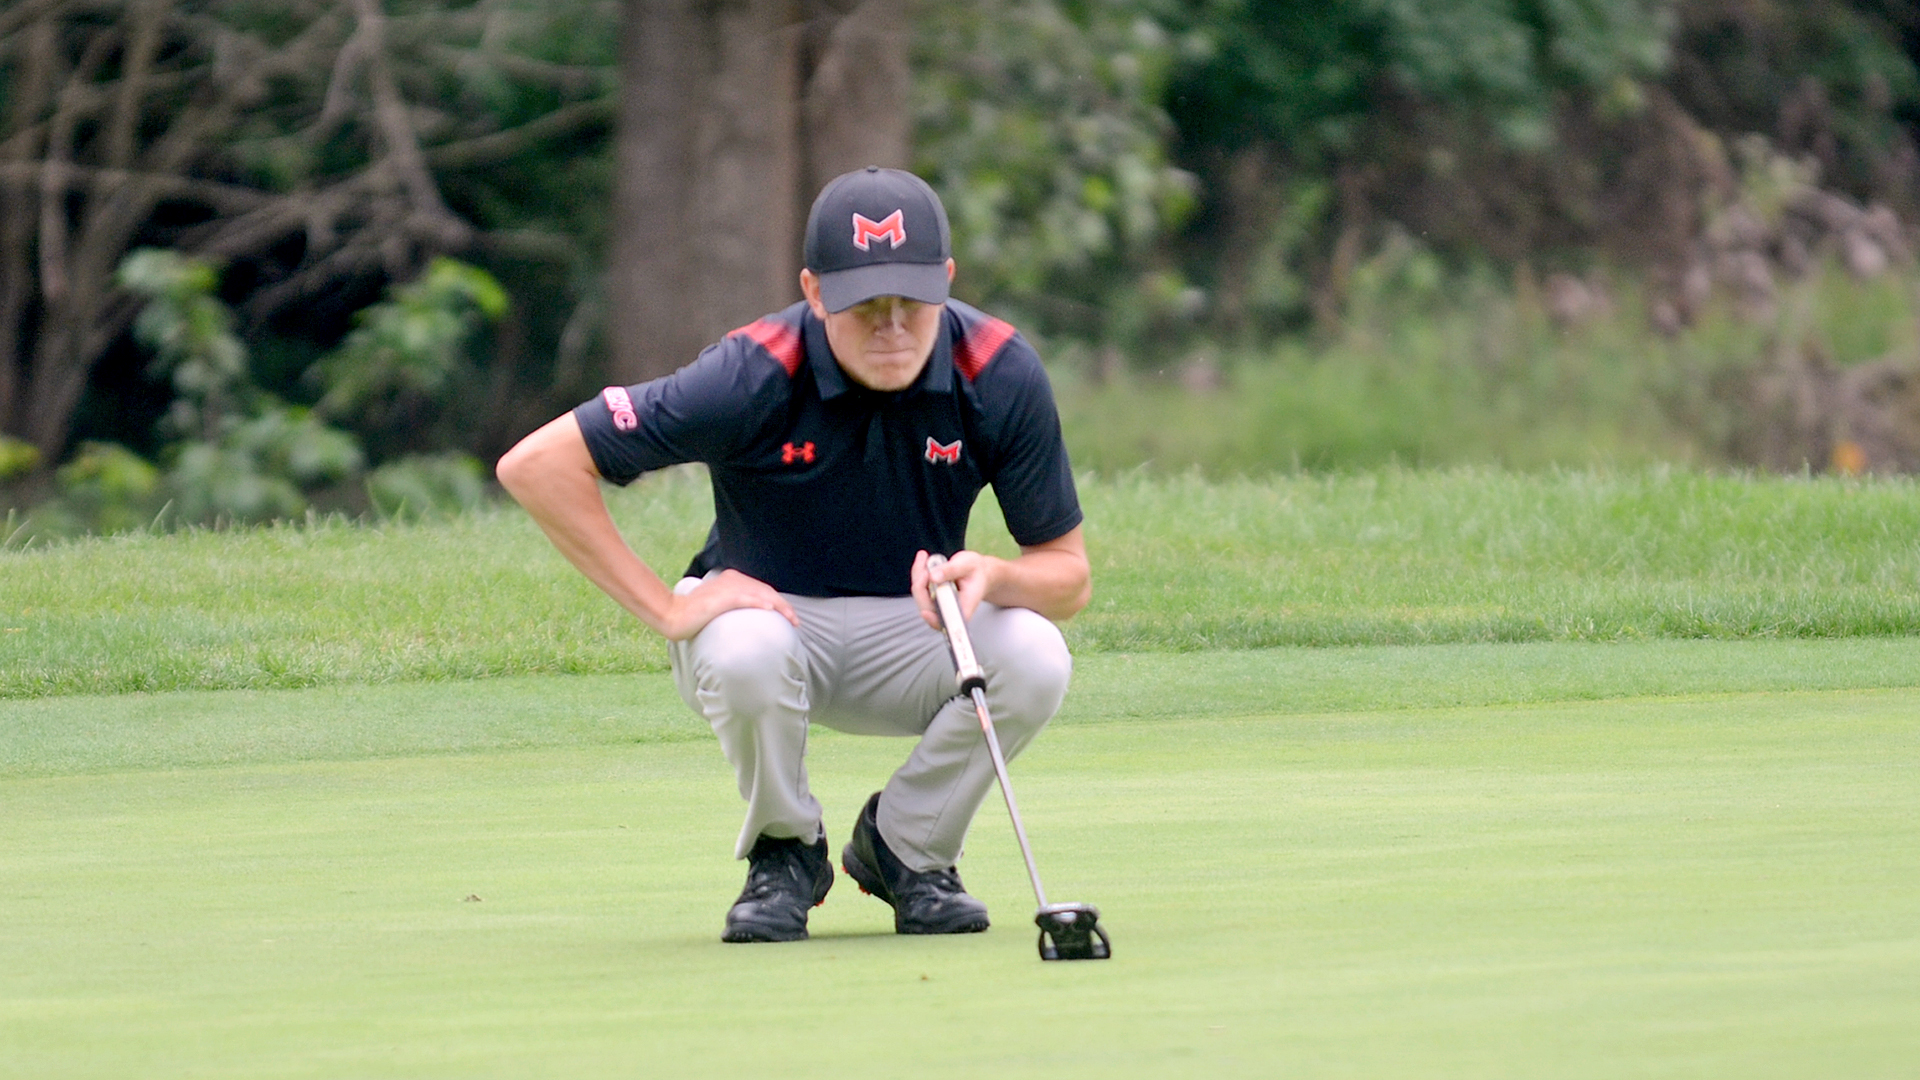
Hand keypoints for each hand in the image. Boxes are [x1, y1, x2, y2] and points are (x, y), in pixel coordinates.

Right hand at [658, 568, 798, 639]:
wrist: (672, 615)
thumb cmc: (693, 614)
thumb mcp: (717, 605)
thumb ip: (733, 605)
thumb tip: (747, 617)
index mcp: (731, 578)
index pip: (761, 589)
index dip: (778, 601)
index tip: (789, 615)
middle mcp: (731, 579)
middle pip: (765, 591)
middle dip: (783, 605)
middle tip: (795, 621)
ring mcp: (726, 588)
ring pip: (760, 594)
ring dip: (779, 606)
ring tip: (791, 618)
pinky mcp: (721, 598)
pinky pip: (745, 599)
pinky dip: (759, 603)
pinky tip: (771, 610)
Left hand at [912, 548, 995, 629]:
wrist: (978, 572)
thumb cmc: (976, 571)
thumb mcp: (968, 564)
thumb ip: (951, 570)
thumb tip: (933, 577)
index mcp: (963, 609)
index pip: (947, 621)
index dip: (934, 620)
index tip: (925, 613)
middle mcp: (948, 611)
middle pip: (927, 606)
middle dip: (921, 583)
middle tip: (925, 561)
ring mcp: (938, 606)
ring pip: (920, 595)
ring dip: (918, 574)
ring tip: (925, 556)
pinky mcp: (931, 599)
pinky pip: (919, 589)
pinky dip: (918, 573)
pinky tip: (923, 560)